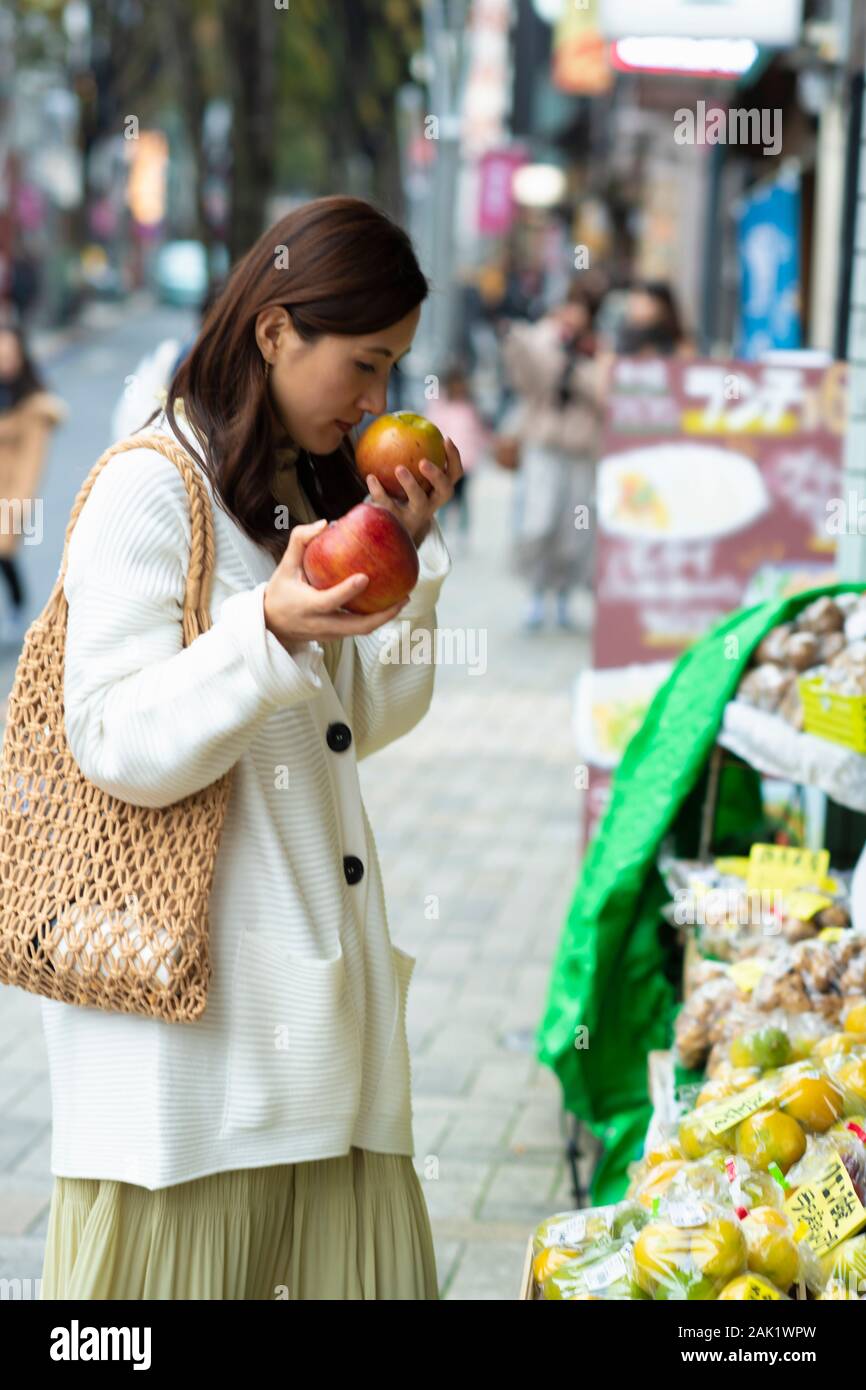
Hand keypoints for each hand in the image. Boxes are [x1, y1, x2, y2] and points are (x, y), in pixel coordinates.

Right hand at [263, 519, 408, 650]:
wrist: (272, 625)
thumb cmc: (280, 591)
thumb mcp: (284, 566)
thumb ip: (300, 541)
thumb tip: (326, 523)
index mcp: (306, 605)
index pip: (329, 601)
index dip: (347, 591)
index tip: (365, 577)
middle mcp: (320, 624)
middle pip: (357, 626)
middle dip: (383, 614)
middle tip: (403, 596)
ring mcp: (330, 634)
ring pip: (362, 630)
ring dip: (385, 617)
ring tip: (403, 598)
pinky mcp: (336, 637)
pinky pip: (359, 629)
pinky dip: (376, 617)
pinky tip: (389, 602)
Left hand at [363, 436, 463, 544]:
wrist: (395, 532)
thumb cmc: (403, 497)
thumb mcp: (411, 480)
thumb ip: (410, 457)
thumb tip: (399, 422)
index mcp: (439, 491)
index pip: (455, 474)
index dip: (454, 457)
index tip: (445, 438)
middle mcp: (432, 504)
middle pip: (445, 490)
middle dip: (437, 475)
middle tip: (424, 461)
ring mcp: (416, 515)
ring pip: (419, 501)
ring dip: (411, 484)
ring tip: (399, 468)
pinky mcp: (398, 522)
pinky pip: (388, 505)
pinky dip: (379, 491)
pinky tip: (370, 477)